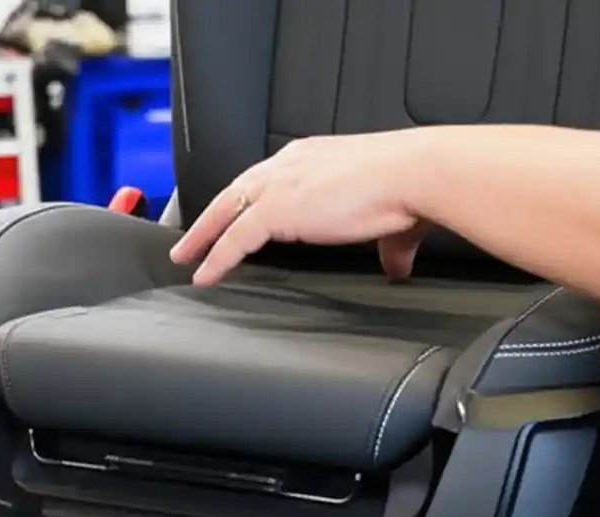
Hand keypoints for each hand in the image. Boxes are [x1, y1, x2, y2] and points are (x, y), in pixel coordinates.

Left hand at [168, 131, 430, 284]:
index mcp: (312, 158)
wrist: (413, 175)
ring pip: (225, 212)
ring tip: (185, 257)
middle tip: (191, 237)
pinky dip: (216, 258)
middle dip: (211, 215)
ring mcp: (279, 185)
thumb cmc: (408, 188)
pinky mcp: (276, 209)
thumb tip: (396, 269)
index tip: (234, 217)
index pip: (266, 179)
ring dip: (202, 236)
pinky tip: (205, 275)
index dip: (247, 200)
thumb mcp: (393, 220)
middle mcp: (289, 164)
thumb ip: (388, 247)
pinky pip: (234, 238)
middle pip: (235, 191)